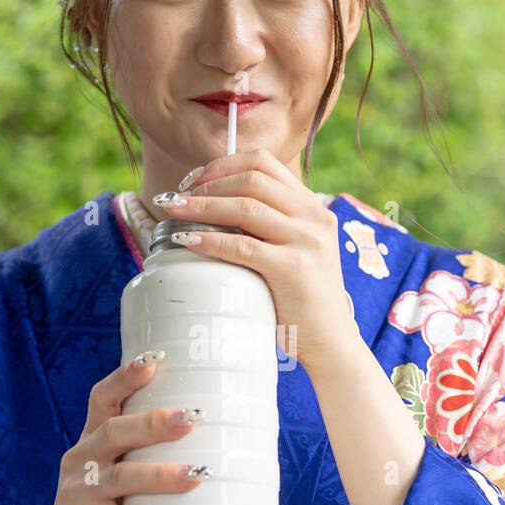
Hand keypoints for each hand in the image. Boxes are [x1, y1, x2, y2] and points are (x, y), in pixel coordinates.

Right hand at [27, 355, 210, 504]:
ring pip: (120, 479)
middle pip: (114, 433)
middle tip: (193, 417)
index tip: (154, 360)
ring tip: (198, 474)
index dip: (124, 378)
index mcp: (90, 443)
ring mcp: (78, 496)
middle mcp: (80, 462)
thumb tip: (214, 438)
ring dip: (161, 476)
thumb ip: (144, 457)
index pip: (102, 400)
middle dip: (154, 423)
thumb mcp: (116, 477)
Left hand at [156, 149, 358, 373]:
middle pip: (251, 178)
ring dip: (200, 205)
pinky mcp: (293, 268)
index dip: (223, 164)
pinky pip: (242, 245)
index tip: (194, 179)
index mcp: (313, 207)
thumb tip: (216, 211)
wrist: (332, 342)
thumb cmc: (304, 300)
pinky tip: (187, 241)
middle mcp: (314, 217)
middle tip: (177, 197)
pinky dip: (209, 239)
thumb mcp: (296, 251)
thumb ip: (270, 229)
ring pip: (244, 207)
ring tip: (172, 211)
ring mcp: (306, 241)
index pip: (264, 163)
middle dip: (207, 182)